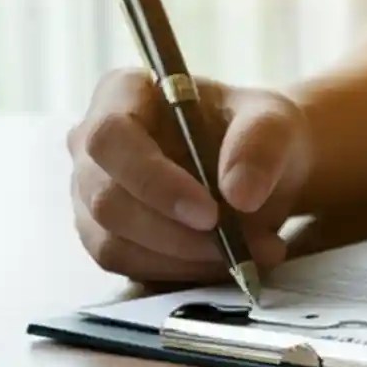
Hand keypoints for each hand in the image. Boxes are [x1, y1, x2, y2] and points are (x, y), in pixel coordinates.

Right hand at [67, 68, 309, 282]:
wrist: (258, 169)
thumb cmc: (255, 134)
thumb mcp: (274, 124)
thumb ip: (260, 146)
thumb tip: (240, 194)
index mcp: (122, 94)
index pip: (111, 136)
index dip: (153, 180)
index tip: (209, 213)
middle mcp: (93, 144)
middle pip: (107, 198)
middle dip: (177, 233)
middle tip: (241, 246)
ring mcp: (92, 193)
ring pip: (115, 241)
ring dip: (186, 258)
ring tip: (251, 254)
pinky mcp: (106, 236)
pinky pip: (130, 266)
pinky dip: (182, 272)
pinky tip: (226, 262)